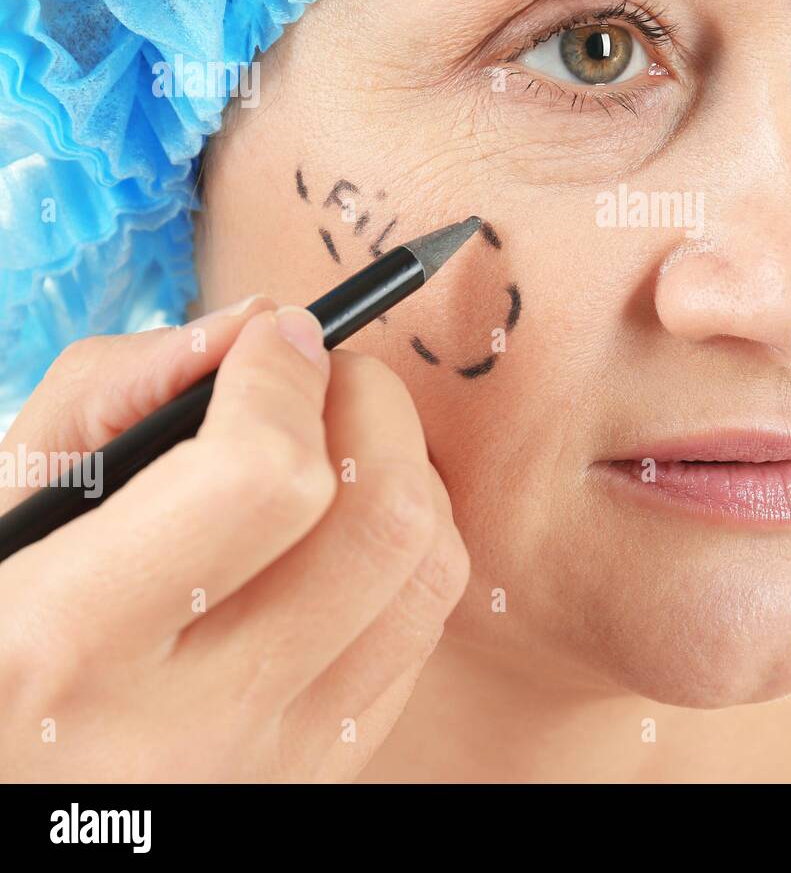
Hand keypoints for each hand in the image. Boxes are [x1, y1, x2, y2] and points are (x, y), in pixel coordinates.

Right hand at [0, 298, 467, 781]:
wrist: (9, 784)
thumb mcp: (1, 503)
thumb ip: (112, 393)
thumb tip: (258, 326)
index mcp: (66, 645)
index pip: (260, 479)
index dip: (285, 379)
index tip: (275, 339)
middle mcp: (185, 724)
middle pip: (382, 520)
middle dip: (371, 405)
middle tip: (319, 381)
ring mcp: (267, 764)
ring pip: (427, 574)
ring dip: (405, 474)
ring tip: (336, 450)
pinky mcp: (317, 778)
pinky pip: (421, 636)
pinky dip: (402, 556)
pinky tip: (335, 537)